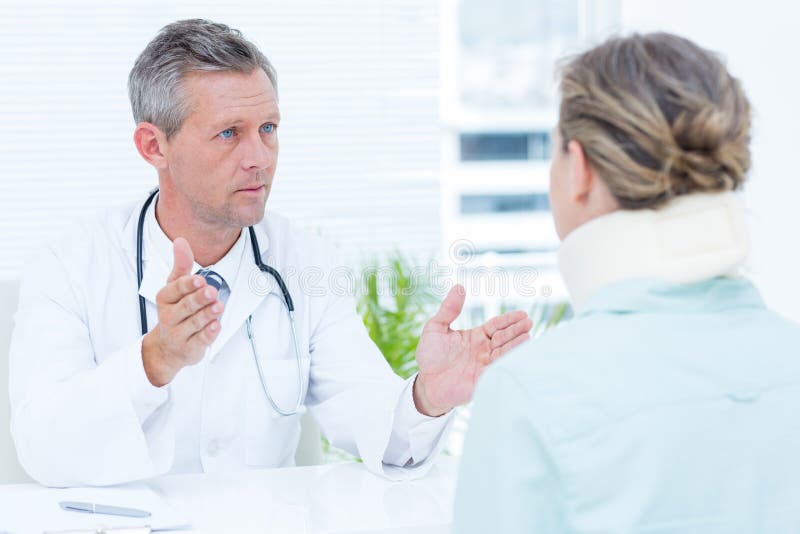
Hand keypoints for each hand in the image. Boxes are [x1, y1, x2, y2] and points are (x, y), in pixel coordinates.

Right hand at [142, 238, 224, 386]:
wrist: (167, 347)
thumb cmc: (174, 311)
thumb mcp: (175, 287)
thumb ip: (181, 265)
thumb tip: (180, 241)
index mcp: (164, 298)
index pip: (175, 289)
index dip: (188, 285)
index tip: (199, 279)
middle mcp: (169, 316)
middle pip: (186, 306)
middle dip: (199, 298)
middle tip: (211, 291)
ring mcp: (178, 333)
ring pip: (194, 323)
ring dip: (207, 314)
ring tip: (218, 306)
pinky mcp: (190, 348)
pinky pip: (200, 341)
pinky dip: (209, 333)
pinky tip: (216, 326)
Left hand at [413, 285, 531, 415]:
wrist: (426, 383)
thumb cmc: (430, 356)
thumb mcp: (436, 327)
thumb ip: (448, 309)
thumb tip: (458, 286)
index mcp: (476, 337)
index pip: (496, 325)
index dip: (509, 319)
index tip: (522, 314)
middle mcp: (484, 350)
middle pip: (504, 337)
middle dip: (517, 330)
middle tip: (528, 322)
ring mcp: (485, 365)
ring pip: (504, 352)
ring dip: (516, 345)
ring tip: (528, 335)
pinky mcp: (484, 380)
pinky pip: (499, 370)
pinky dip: (509, 363)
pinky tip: (519, 356)